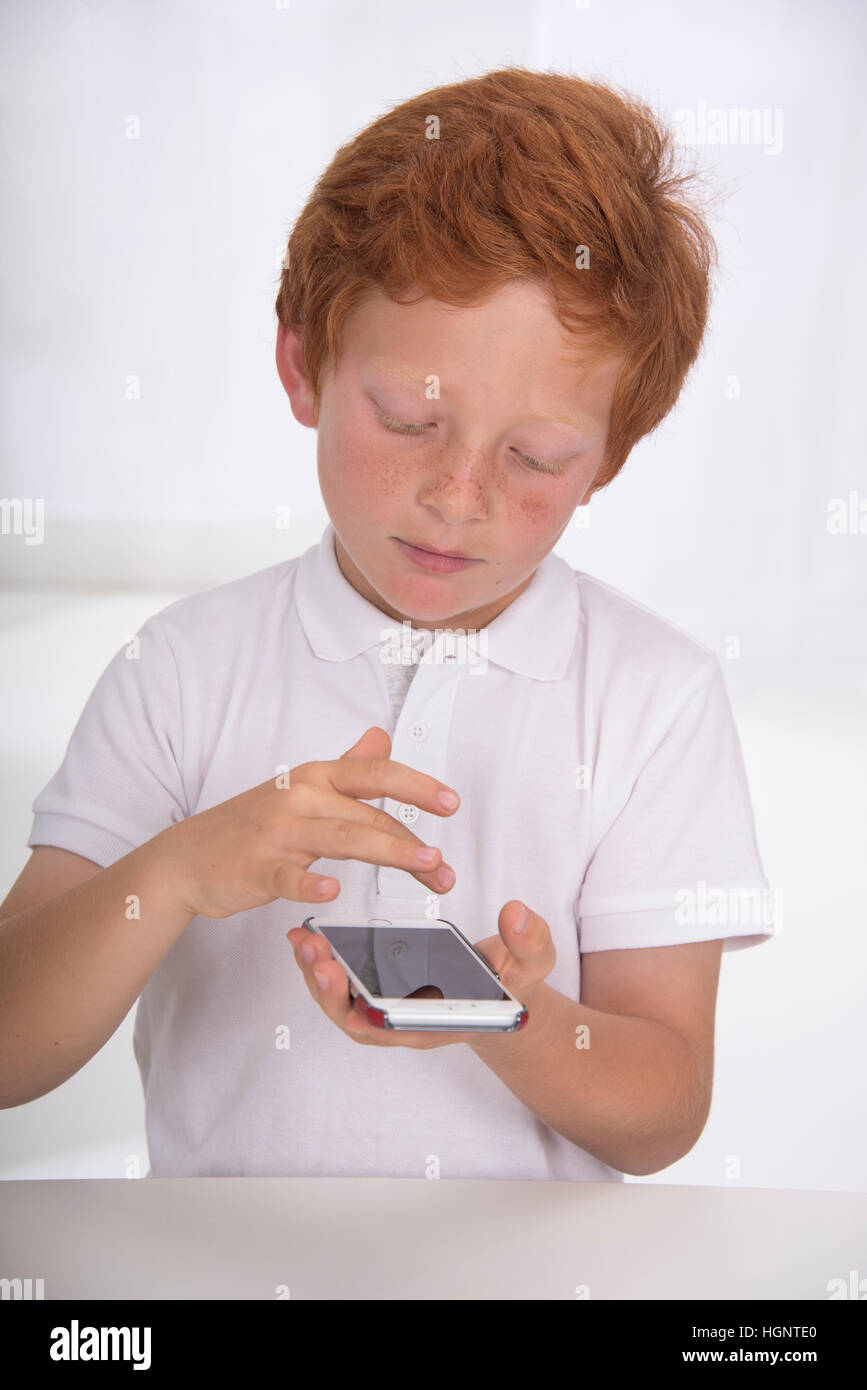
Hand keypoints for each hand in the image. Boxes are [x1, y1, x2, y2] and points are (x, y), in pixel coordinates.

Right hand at [159, 726, 458, 919]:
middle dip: (414, 842)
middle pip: (368, 815)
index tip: (450, 802)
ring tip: (425, 867)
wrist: (187, 857)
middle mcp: (299, 797)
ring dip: (389, 852)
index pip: (376, 774)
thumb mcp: (300, 785)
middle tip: (444, 864)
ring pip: (343, 839)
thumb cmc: (249, 824)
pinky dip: (309, 885)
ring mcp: (278, 833)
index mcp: (314, 777)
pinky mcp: (258, 868)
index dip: (417, 785)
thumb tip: (382, 738)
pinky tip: (330, 894)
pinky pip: (288, 876)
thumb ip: (347, 765)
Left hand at [286, 899, 556, 1048]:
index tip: (354, 1010)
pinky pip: (344, 983)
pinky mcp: (382, 987)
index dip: (375, 1025)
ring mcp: (392, 1006)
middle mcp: (411, 1021)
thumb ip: (529, 941)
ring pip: (344, 1003)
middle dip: (333, 993)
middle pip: (361, 1020)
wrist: (503, 986)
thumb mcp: (533, 961)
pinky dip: (323, 963)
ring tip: (304, 943)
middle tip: (318, 959)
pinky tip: (308, 938)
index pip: (403, 1033)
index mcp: (444, 1023)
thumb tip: (516, 913)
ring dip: (319, 976)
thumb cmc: (514, 981)